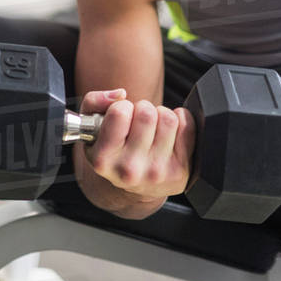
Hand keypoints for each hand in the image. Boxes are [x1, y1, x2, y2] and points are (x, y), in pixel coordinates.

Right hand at [78, 88, 195, 199]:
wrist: (133, 187)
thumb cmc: (112, 149)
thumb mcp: (91, 126)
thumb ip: (94, 101)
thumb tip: (120, 94)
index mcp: (103, 159)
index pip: (120, 112)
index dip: (122, 107)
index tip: (121, 116)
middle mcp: (129, 170)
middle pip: (147, 113)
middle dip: (143, 109)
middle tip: (138, 122)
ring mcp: (157, 173)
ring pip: (169, 119)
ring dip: (161, 115)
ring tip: (153, 128)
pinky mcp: (179, 172)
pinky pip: (188, 127)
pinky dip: (180, 121)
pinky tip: (168, 133)